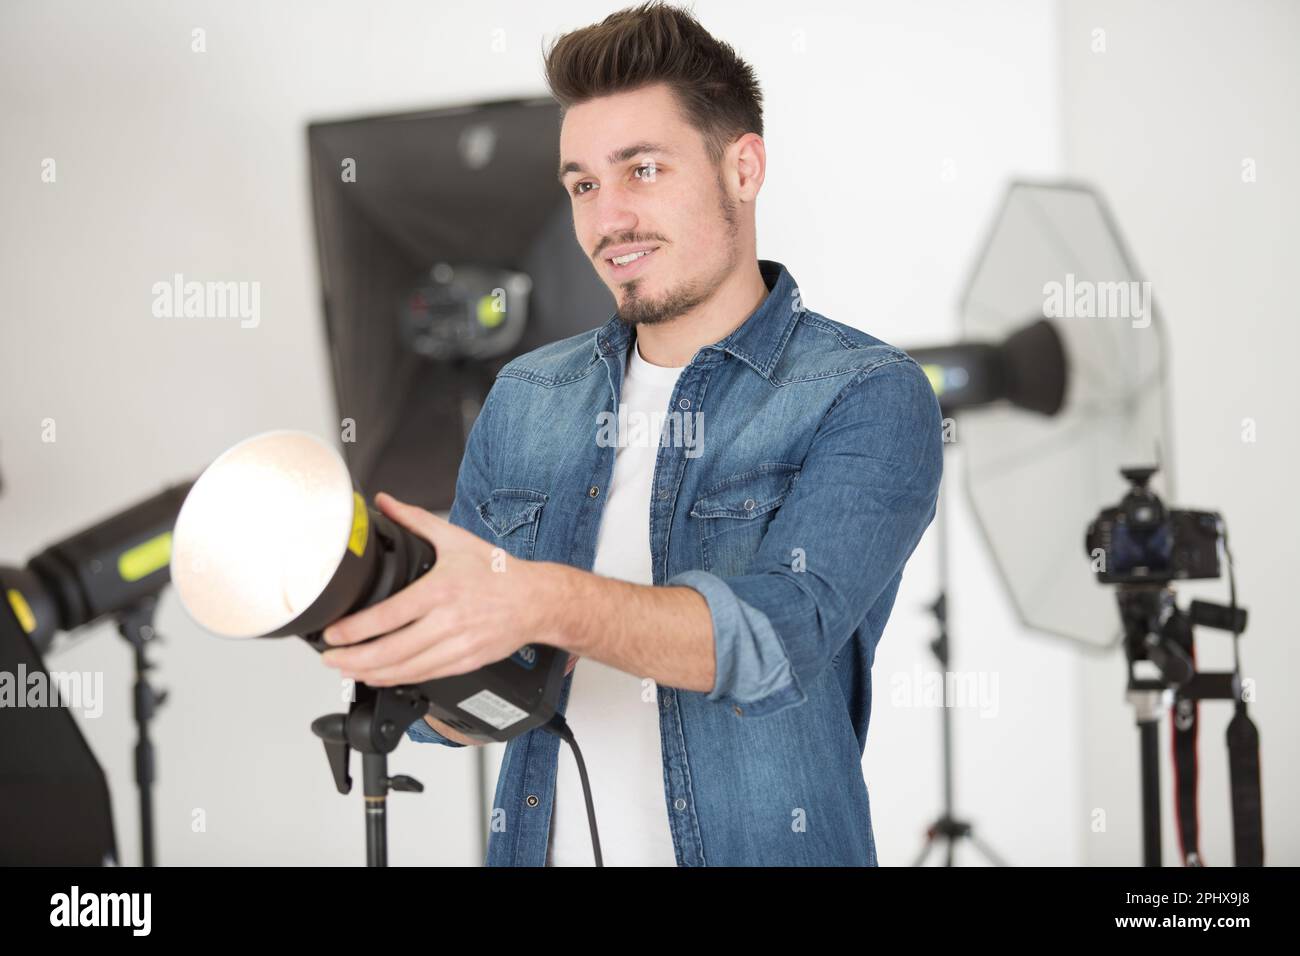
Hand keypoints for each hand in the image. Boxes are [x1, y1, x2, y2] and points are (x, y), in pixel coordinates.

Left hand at [319, 492, 557, 685]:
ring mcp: (458, 646)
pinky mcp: (465, 663)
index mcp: (441, 590)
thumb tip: (385, 502)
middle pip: (392, 650)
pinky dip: (398, 679)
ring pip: (406, 669)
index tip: (332, 634)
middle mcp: (448, 622)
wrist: (536, 600)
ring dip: (372, 673)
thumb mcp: (455, 539)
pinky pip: (425, 676)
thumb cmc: (498, 572)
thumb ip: (415, 520)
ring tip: (347, 669)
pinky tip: (381, 676)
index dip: (354, 630)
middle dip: (354, 659)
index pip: (388, 616)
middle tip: (330, 658)